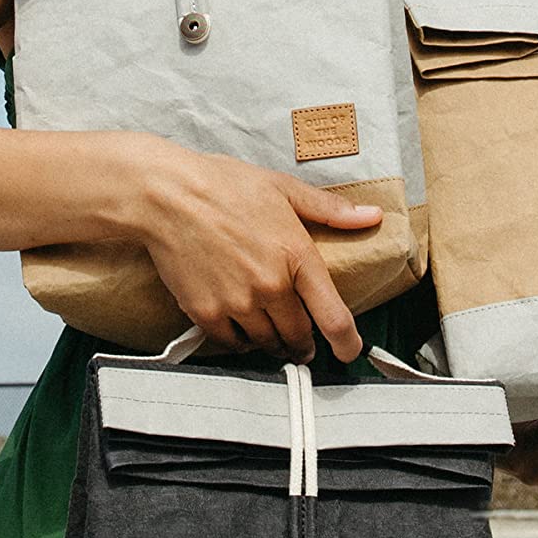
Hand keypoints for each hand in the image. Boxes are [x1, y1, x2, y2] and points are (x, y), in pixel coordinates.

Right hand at [131, 140, 380, 362]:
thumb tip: (371, 216)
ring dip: (273, 343)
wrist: (166, 195)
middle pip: (299, 338)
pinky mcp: (206, 312)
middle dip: (304, 344)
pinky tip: (239, 327)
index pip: (334, 317)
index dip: (347, 343)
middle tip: (302, 342)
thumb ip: (330, 209)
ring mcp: (238, 303)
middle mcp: (271, 287)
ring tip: (271, 333)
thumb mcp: (282, 188)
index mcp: (297, 256)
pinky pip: (231, 343)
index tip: (348, 351)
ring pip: (267, 344)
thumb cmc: (223, 185)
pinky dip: (239, 340)